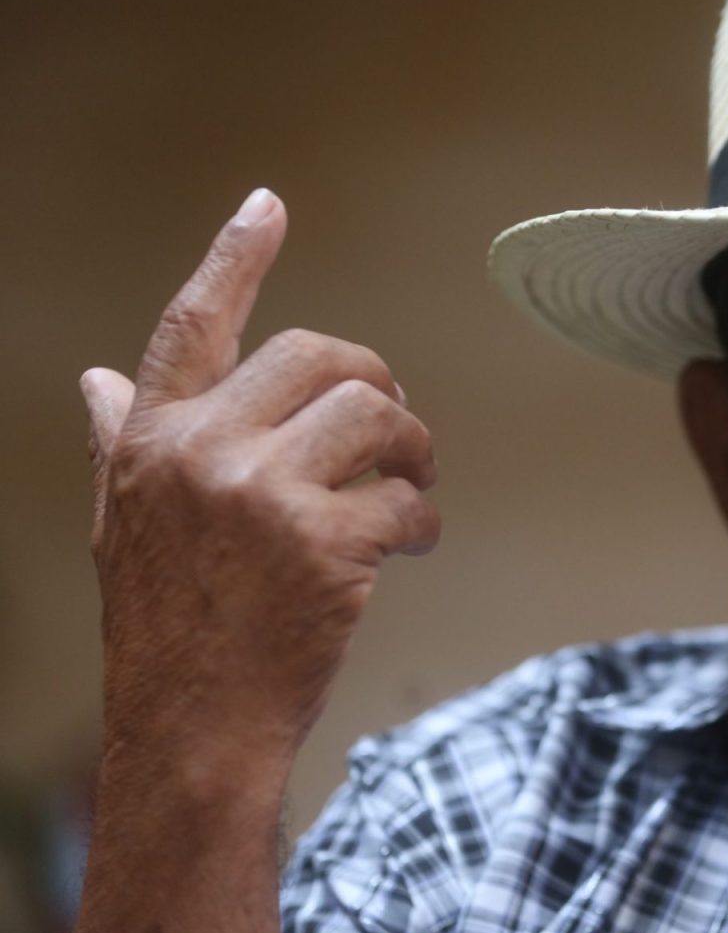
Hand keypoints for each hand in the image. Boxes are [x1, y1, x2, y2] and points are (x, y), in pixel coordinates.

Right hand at [78, 189, 440, 781]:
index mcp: (152, 440)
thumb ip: (123, 443)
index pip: (194, 325)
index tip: (268, 205)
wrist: (193, 727)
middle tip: (396, 434)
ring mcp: (260, 492)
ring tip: (413, 491)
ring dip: (414, 450)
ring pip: (376, 415)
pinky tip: (412, 547)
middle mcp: (199, 451)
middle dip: (375, 386)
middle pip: (320, 355)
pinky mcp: (323, 540)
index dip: (235, 259)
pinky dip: (424, 520)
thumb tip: (98, 380)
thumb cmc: (171, 625)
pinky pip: (406, 495)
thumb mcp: (123, 524)